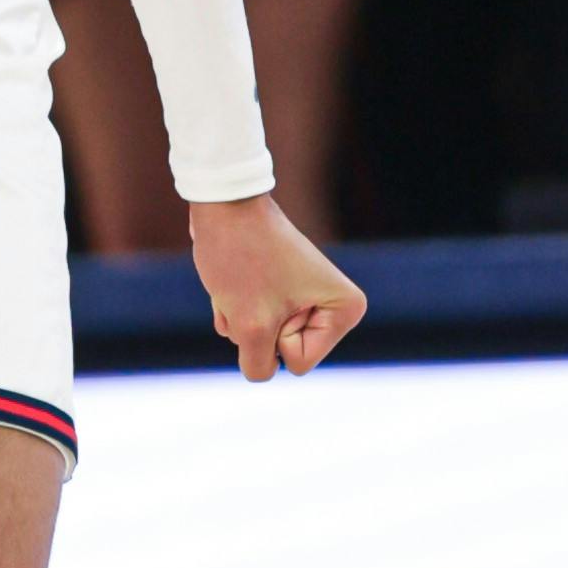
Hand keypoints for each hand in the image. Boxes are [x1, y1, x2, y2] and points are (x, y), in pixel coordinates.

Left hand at [189, 195, 366, 379]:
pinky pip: (250, 324)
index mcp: (346, 310)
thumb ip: (259, 365)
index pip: (297, 363)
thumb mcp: (250, 327)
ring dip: (239, 317)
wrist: (221, 202)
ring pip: (261, 340)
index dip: (273, 335)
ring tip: (242, 280)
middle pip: (282, 353)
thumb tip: (260, 365)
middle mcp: (333, 304)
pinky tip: (231, 280)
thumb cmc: (241, 258)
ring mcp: (303, 297)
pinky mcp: (276, 291)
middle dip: (254, 328)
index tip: (272, 294)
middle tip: (252, 287)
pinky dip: (232, 308)